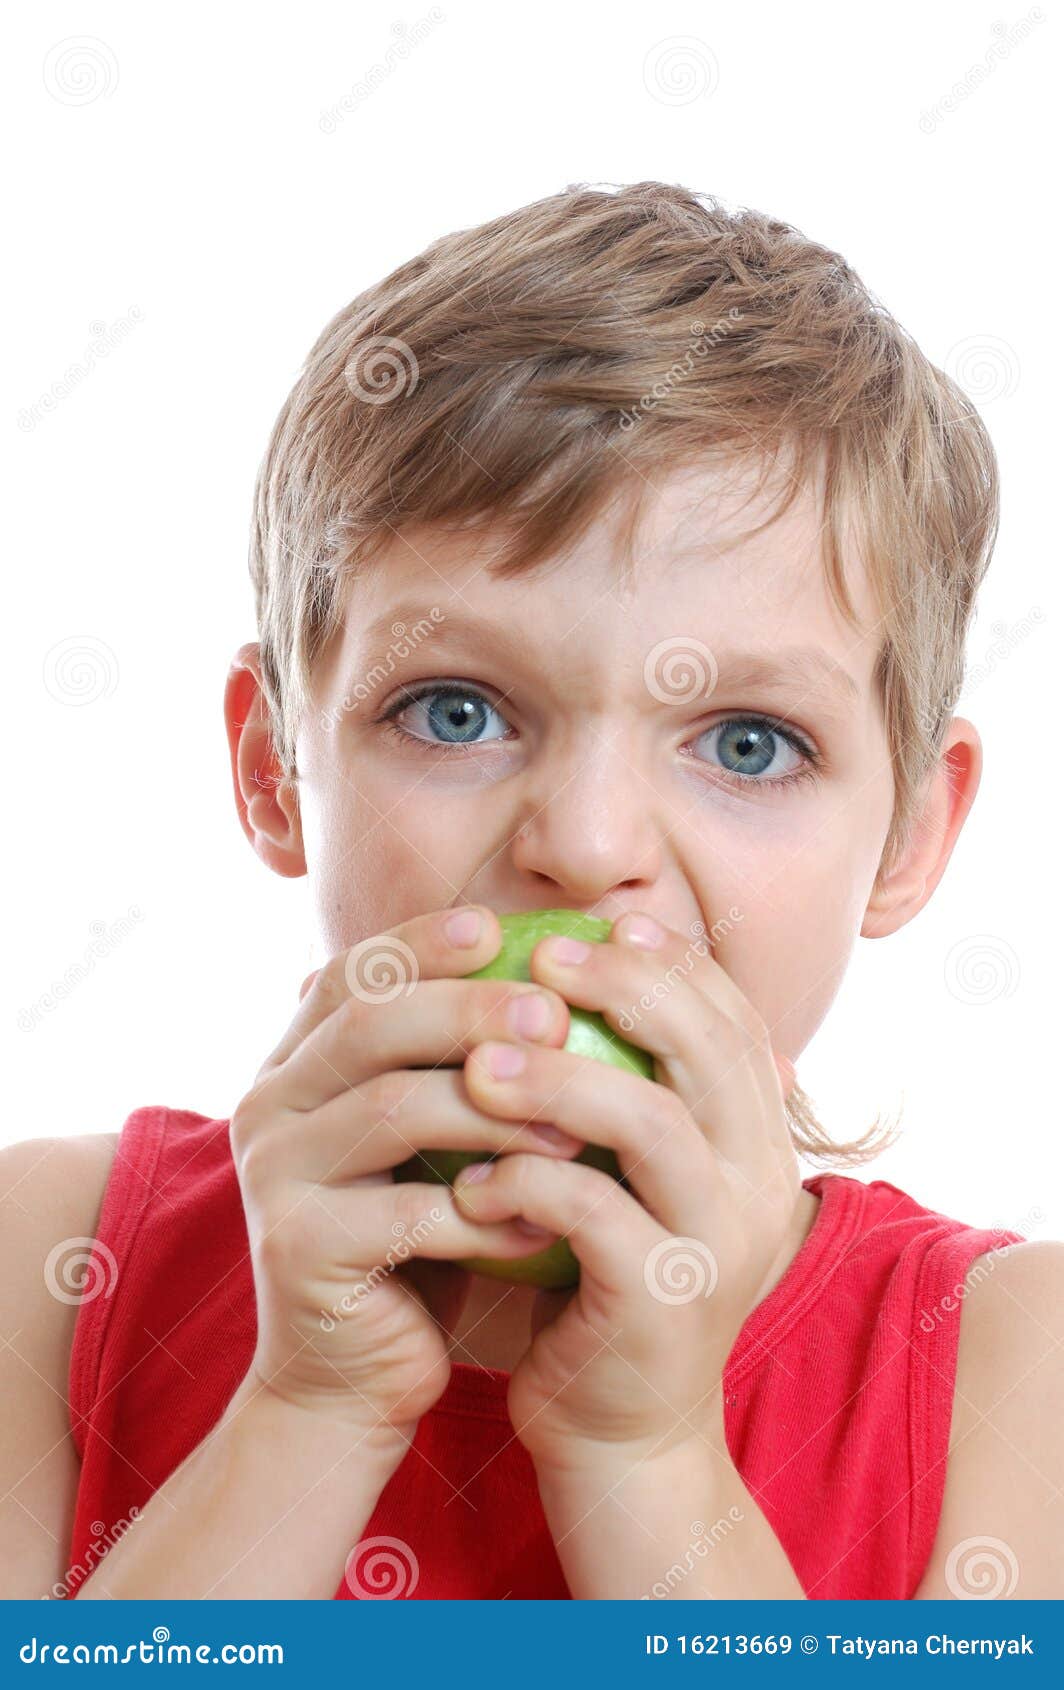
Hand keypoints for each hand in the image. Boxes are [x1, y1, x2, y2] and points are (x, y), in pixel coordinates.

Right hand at [229, 905, 576, 1442]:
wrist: (351, 1380)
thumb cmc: (413, 1240)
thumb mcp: (429, 1140)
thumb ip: (453, 1063)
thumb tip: (550, 970)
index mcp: (293, 1066)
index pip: (352, 974)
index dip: (422, 942)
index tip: (500, 926)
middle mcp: (268, 1108)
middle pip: (373, 1024)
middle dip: (470, 1009)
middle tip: (557, 1016)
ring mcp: (275, 1178)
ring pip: (395, 1109)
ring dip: (497, 1112)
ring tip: (578, 1127)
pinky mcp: (299, 1251)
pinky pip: (411, 1215)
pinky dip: (488, 1214)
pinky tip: (546, 1224)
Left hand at [450, 910, 802, 1472]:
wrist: (620, 1435)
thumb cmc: (604, 1280)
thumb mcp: (632, 1178)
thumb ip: (627, 1091)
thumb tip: (569, 975)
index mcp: (760, 1144)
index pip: (735, 1020)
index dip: (674, 960)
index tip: (604, 919)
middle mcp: (759, 1186)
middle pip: (708, 1050)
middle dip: (624, 986)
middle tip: (540, 955)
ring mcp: (717, 1247)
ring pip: (652, 1125)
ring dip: (560, 1080)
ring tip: (481, 1063)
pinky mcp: (660, 1305)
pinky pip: (593, 1216)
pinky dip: (525, 1185)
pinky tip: (471, 1180)